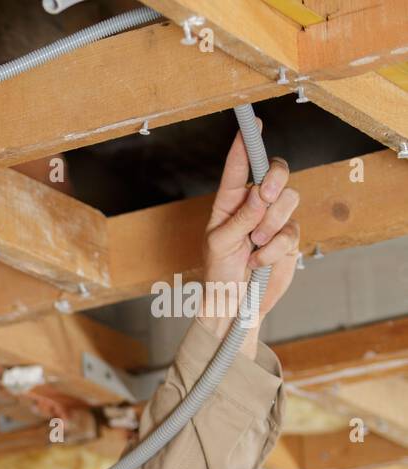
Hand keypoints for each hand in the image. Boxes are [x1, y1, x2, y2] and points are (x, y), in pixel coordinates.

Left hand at [197, 120, 300, 358]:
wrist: (235, 303)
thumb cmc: (218, 273)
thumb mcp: (218, 244)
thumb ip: (239, 219)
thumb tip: (259, 196)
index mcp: (229, 203)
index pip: (238, 170)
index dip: (245, 147)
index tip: (252, 124)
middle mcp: (253, 206)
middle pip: (276, 174)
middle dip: (274, 182)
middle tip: (262, 200)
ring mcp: (273, 221)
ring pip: (288, 200)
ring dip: (270, 224)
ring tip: (253, 245)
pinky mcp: (288, 239)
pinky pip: (292, 231)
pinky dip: (275, 247)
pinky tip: (259, 260)